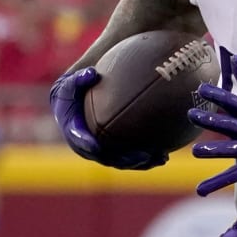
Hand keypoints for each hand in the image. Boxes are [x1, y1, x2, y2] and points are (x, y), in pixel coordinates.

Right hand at [49, 67, 167, 169]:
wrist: (78, 100)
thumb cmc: (75, 89)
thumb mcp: (72, 82)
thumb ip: (78, 79)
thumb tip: (91, 73)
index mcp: (74, 131)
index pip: (79, 140)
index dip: (86, 144)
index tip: (96, 146)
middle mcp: (87, 147)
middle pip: (105, 157)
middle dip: (123, 160)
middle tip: (142, 156)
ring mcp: (103, 151)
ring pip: (122, 161)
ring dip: (141, 163)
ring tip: (160, 158)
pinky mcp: (116, 151)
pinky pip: (132, 156)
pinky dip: (147, 158)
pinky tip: (164, 154)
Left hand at [188, 55, 236, 195]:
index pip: (233, 102)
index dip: (217, 95)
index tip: (200, 89)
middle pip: (228, 124)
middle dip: (210, 120)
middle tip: (191, 114)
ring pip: (229, 150)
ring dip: (213, 151)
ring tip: (196, 152)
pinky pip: (231, 176)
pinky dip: (215, 183)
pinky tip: (200, 190)